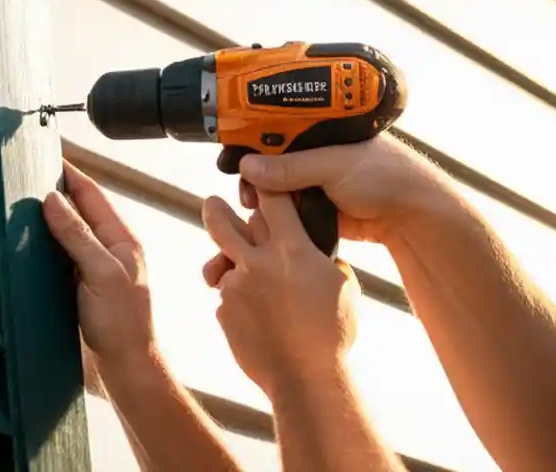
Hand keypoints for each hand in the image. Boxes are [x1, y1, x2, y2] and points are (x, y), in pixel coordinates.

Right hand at [43, 161, 155, 369]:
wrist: (126, 365)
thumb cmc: (122, 324)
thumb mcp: (100, 273)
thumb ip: (78, 235)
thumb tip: (54, 200)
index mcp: (121, 239)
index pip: (92, 194)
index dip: (70, 172)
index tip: (48, 154)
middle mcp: (110, 248)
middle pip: (80, 209)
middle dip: (57, 189)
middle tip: (28, 172)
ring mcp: (96, 266)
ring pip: (70, 230)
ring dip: (50, 216)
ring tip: (24, 199)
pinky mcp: (82, 284)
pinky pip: (62, 253)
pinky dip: (46, 241)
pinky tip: (29, 240)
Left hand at [202, 191, 359, 396]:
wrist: (306, 377)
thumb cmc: (332, 333)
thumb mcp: (343, 287)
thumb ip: (323, 262)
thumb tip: (317, 257)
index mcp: (292, 249)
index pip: (273, 200)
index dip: (265, 185)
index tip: (258, 178)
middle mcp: (258, 261)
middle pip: (221, 220)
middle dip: (214, 208)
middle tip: (212, 204)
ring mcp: (236, 286)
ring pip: (221, 261)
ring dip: (227, 261)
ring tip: (230, 263)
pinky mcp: (224, 310)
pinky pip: (227, 295)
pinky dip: (238, 299)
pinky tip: (257, 316)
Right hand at [236, 134, 456, 244]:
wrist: (412, 217)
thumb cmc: (387, 176)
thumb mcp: (335, 166)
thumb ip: (292, 167)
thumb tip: (249, 167)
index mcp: (322, 124)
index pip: (279, 117)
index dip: (253, 123)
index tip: (230, 133)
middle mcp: (316, 146)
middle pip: (270, 149)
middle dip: (251, 163)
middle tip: (239, 175)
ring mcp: (315, 175)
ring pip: (274, 178)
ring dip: (259, 189)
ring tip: (251, 200)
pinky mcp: (314, 202)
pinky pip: (284, 202)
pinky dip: (271, 207)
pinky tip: (260, 212)